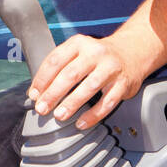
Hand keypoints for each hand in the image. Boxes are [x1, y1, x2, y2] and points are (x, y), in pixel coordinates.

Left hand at [27, 32, 148, 130]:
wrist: (133, 52)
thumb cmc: (98, 57)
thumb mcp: (78, 52)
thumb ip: (59, 68)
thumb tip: (37, 93)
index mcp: (79, 43)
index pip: (56, 60)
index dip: (42, 79)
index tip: (34, 95)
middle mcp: (95, 53)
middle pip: (71, 74)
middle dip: (54, 93)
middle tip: (42, 108)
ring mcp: (111, 67)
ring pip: (89, 87)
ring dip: (72, 103)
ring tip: (59, 115)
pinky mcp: (123, 83)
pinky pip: (107, 102)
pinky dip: (93, 115)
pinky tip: (81, 123)